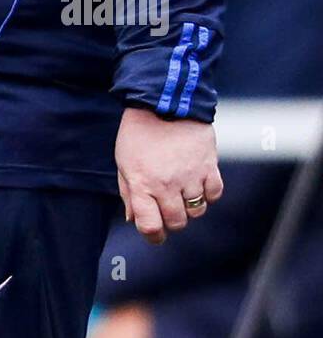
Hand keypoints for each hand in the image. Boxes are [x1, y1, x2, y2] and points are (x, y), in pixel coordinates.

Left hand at [115, 105, 223, 244]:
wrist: (163, 102)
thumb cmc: (139, 131)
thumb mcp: (124, 160)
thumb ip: (129, 192)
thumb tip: (133, 219)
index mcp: (142, 183)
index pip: (150, 226)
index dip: (153, 236)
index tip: (155, 234)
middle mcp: (166, 184)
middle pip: (176, 223)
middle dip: (172, 220)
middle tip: (169, 207)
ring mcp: (189, 176)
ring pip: (197, 211)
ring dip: (190, 206)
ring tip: (182, 189)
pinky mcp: (208, 166)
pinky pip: (214, 194)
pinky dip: (208, 193)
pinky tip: (198, 182)